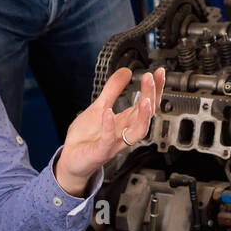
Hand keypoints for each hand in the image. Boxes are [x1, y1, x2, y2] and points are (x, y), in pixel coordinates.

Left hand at [54, 67, 165, 195]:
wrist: (70, 158)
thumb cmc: (86, 137)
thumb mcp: (99, 106)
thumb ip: (113, 89)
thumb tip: (126, 71)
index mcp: (125, 121)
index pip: (146, 103)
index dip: (155, 89)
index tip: (159, 72)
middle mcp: (124, 132)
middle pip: (146, 116)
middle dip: (151, 97)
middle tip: (150, 78)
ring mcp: (114, 142)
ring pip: (137, 132)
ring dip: (143, 117)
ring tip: (145, 100)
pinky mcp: (100, 151)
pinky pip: (108, 140)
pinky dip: (109, 127)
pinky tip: (108, 112)